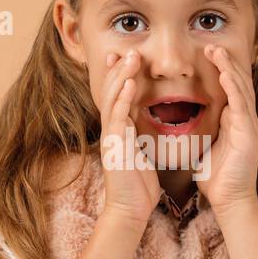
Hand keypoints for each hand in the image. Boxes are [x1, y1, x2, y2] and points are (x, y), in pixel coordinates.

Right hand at [98, 50, 160, 225]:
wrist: (130, 209)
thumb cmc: (138, 185)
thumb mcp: (141, 154)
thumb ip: (141, 136)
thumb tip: (147, 124)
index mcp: (119, 131)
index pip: (117, 97)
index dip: (120, 77)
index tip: (126, 57)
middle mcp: (111, 130)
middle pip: (110, 92)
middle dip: (118, 70)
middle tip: (127, 50)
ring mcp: (110, 136)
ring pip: (112, 100)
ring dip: (121, 77)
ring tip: (130, 58)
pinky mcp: (113, 145)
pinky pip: (117, 118)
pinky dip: (122, 99)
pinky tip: (128, 85)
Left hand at [197, 43, 257, 213]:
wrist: (229, 200)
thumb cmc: (216, 178)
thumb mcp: (205, 146)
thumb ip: (202, 129)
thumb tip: (185, 119)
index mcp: (235, 121)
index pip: (230, 88)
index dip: (220, 69)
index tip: (206, 53)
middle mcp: (245, 119)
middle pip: (238, 82)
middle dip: (226, 62)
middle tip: (210, 44)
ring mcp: (250, 125)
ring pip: (242, 88)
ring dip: (229, 68)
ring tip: (217, 51)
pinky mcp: (249, 134)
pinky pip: (242, 105)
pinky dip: (234, 88)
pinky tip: (225, 75)